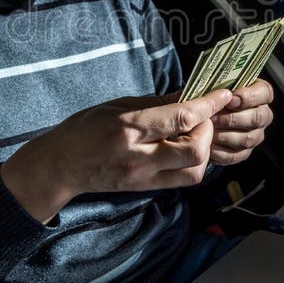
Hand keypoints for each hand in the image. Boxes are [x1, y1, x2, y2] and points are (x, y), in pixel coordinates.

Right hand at [0, 89, 232, 222]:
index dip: (208, 105)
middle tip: (204, 117)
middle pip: (194, 151)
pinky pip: (181, 180)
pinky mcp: (145, 189)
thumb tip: (190, 93)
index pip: (181, 118)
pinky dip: (192, 164)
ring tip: (194, 134)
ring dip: (203, 151)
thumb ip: (157, 102)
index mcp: (129, 128)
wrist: (61, 166)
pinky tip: (185, 147)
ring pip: (194, 172)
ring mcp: (142, 178)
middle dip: (209, 130)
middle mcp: (138, 157)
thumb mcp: (118, 105)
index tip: (222, 94)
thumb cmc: (84, 129)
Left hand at [209, 79, 273, 165]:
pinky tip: (210, 146)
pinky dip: (222, 152)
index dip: (249, 97)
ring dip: (226, 135)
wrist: (203, 115)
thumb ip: (222, 89)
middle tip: (214, 118)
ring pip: (248, 138)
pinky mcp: (244, 152)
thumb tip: (223, 95)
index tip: (230, 99)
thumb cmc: (211, 96)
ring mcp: (255, 135)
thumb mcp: (216, 87)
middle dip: (234, 118)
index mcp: (260, 94)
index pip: (265, 93)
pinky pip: (238, 155)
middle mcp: (262, 115)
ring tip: (209, 131)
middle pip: (258, 118)